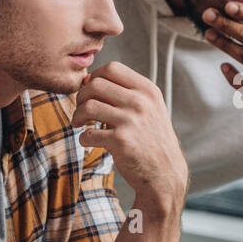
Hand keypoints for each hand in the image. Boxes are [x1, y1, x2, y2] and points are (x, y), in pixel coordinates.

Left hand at [70, 62, 188, 213]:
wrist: (165, 173)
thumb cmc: (152, 140)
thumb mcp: (150, 109)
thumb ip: (127, 93)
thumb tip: (89, 79)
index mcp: (147, 91)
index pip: (112, 68)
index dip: (95, 77)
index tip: (91, 91)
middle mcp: (141, 102)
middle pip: (95, 84)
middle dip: (81, 96)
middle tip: (82, 110)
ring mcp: (131, 121)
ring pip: (88, 106)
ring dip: (77, 115)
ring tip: (80, 124)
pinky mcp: (121, 141)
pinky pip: (88, 133)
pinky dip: (83, 138)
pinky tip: (89, 141)